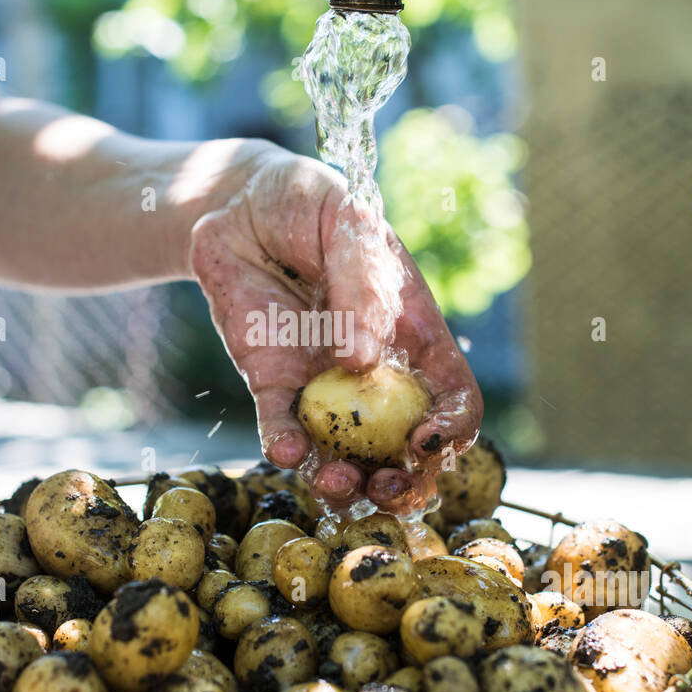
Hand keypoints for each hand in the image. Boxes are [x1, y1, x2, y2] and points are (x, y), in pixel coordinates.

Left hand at [190, 146, 481, 512]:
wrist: (238, 204)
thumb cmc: (308, 203)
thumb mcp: (345, 223)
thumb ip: (359, 284)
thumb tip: (361, 362)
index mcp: (415, 335)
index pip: (453, 397)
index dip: (453, 429)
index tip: (427, 440)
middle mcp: (376, 373)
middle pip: (407, 448)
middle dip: (407, 482)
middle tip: (387, 488)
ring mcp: (325, 385)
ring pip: (348, 455)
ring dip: (348, 481)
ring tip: (336, 480)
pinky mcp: (273, 384)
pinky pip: (282, 430)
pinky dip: (286, 450)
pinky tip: (285, 450)